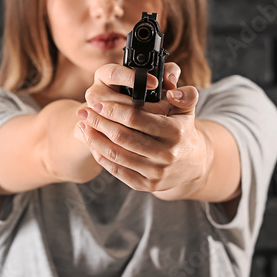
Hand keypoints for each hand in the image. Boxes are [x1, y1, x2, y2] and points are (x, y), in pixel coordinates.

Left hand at [73, 61, 208, 194]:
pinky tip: (91, 142)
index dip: (113, 110)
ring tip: (83, 126)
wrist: (192, 165)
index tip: (98, 103)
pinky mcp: (146, 185)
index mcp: (175, 132)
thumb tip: (173, 91)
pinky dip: (100, 155)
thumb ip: (186, 96)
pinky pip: (116, 170)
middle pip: (122, 136)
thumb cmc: (182, 131)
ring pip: (115, 154)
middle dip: (98, 122)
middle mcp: (166, 154)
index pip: (136, 118)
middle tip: (83, 112)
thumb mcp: (187, 111)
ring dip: (94, 139)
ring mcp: (156, 173)